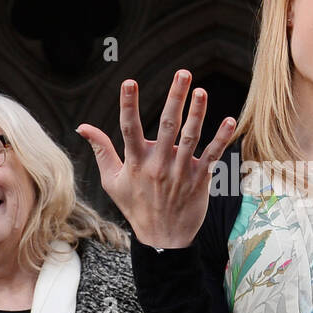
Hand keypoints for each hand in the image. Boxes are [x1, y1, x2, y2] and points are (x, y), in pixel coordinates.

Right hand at [77, 70, 235, 248]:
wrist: (163, 239)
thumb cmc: (136, 206)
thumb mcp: (112, 181)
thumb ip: (101, 151)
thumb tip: (83, 127)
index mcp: (135, 162)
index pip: (128, 128)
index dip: (128, 105)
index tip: (129, 82)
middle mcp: (158, 164)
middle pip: (166, 126)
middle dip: (174, 98)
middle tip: (182, 73)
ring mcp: (180, 171)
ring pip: (190, 138)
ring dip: (197, 113)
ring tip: (201, 91)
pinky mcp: (199, 178)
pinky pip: (212, 155)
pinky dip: (221, 138)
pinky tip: (229, 120)